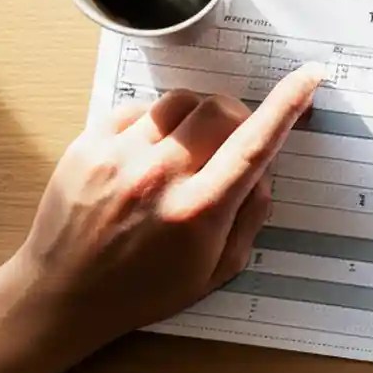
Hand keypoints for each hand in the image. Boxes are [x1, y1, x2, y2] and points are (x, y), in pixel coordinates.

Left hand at [6, 63, 323, 357]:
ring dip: (195, 118)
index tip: (308, 78)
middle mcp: (159, 177)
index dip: (287, 105)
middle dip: (236, 118)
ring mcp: (118, 156)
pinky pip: (139, 108)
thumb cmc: (143, 290)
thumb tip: (263, 169)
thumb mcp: (215, 270)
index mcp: (198, 212)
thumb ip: (250, 217)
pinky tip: (149, 154)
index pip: (255, 143)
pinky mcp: (88, 144)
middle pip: (218, 109)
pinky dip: (155, 124)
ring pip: (179, 101)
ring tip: (184, 151)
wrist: (63, 294)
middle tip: (229, 143)